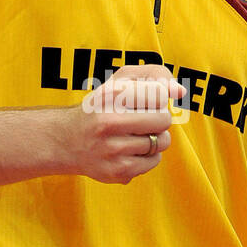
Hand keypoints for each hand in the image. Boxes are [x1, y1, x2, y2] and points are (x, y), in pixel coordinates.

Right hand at [61, 64, 185, 185]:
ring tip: (133, 135)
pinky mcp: (118, 171)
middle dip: (157, 118)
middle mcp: (108, 122)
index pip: (159, 93)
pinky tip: (129, 150)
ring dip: (154, 137)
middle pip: (164, 119)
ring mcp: (112, 150)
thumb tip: (180, 92)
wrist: (66, 141)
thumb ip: (154, 75)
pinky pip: (154, 161)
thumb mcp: (120, 80)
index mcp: (109, 95)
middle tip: (139, 119)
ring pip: (162, 141)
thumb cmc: (101, 107)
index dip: (157, 96)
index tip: (144, 99)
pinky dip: (148, 155)